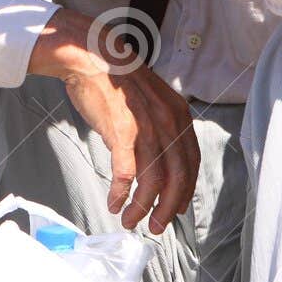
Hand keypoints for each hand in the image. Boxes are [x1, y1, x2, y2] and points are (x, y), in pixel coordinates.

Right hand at [29, 8, 200, 233]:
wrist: (90, 55)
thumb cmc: (114, 77)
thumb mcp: (149, 98)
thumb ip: (158, 123)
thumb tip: (155, 152)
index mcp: (178, 115)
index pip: (191, 163)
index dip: (185, 190)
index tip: (176, 207)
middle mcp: (168, 124)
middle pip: (177, 179)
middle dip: (168, 209)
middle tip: (157, 227)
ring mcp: (146, 129)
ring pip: (153, 182)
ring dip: (143, 208)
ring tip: (130, 220)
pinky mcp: (122, 133)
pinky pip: (126, 174)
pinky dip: (120, 193)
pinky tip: (113, 202)